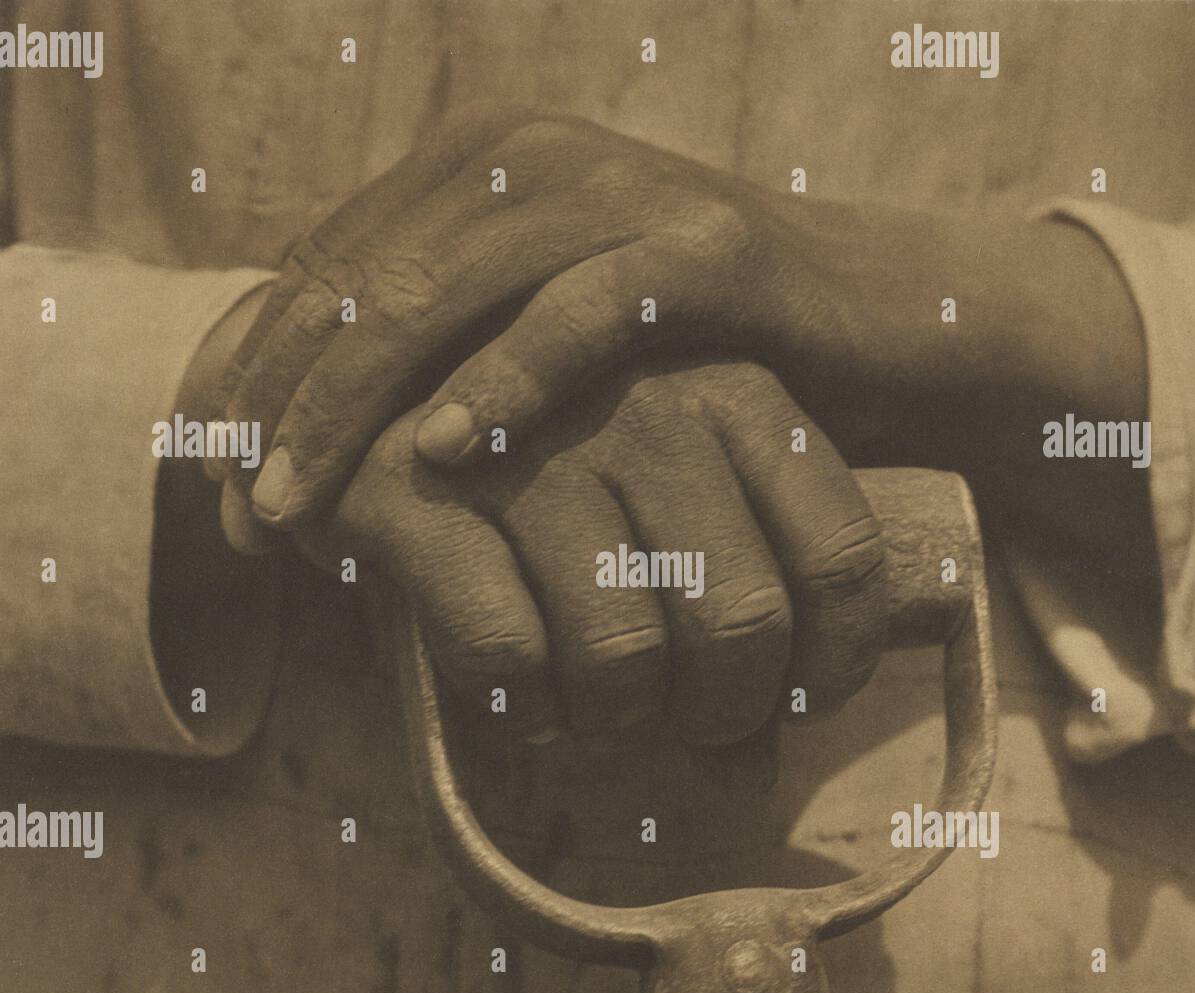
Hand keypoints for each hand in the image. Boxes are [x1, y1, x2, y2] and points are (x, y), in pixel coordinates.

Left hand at [211, 109, 901, 530]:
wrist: (862, 329)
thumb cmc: (685, 362)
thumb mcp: (543, 350)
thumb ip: (442, 361)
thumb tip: (320, 443)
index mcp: (475, 169)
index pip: (325, 274)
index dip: (257, 382)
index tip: (221, 493)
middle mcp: (528, 158)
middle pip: (358, 282)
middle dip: (281, 409)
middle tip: (242, 522)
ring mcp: (612, 190)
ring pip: (439, 294)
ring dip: (353, 408)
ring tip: (295, 508)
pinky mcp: (697, 246)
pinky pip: (577, 315)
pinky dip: (506, 382)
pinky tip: (444, 453)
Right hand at [293, 362, 887, 747]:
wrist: (363, 391)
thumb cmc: (553, 473)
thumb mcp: (669, 502)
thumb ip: (732, 604)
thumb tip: (750, 779)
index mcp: (736, 393)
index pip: (842, 555)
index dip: (832, 662)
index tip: (791, 703)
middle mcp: (647, 402)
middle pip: (742, 622)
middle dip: (718, 714)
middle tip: (677, 720)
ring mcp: (533, 440)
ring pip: (622, 651)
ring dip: (613, 719)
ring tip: (591, 709)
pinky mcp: (421, 489)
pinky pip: (506, 651)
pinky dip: (521, 706)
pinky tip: (517, 696)